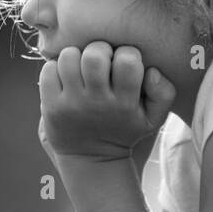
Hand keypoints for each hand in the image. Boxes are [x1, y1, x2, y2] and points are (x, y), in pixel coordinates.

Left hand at [38, 41, 174, 162]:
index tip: (122, 63)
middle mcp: (97, 103)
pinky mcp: (50, 106)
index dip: (127, 54)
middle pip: (94, 55)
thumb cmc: (124, 130)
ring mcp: (71, 104)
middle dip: (99, 50)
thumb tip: (151, 70)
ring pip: (68, 57)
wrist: (92, 161)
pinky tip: (65, 79)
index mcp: (125, 103)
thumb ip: (164, 92)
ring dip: (75, 56)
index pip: (128, 61)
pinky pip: (48, 70)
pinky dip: (55, 68)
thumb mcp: (153, 119)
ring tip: (80, 68)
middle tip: (100, 62)